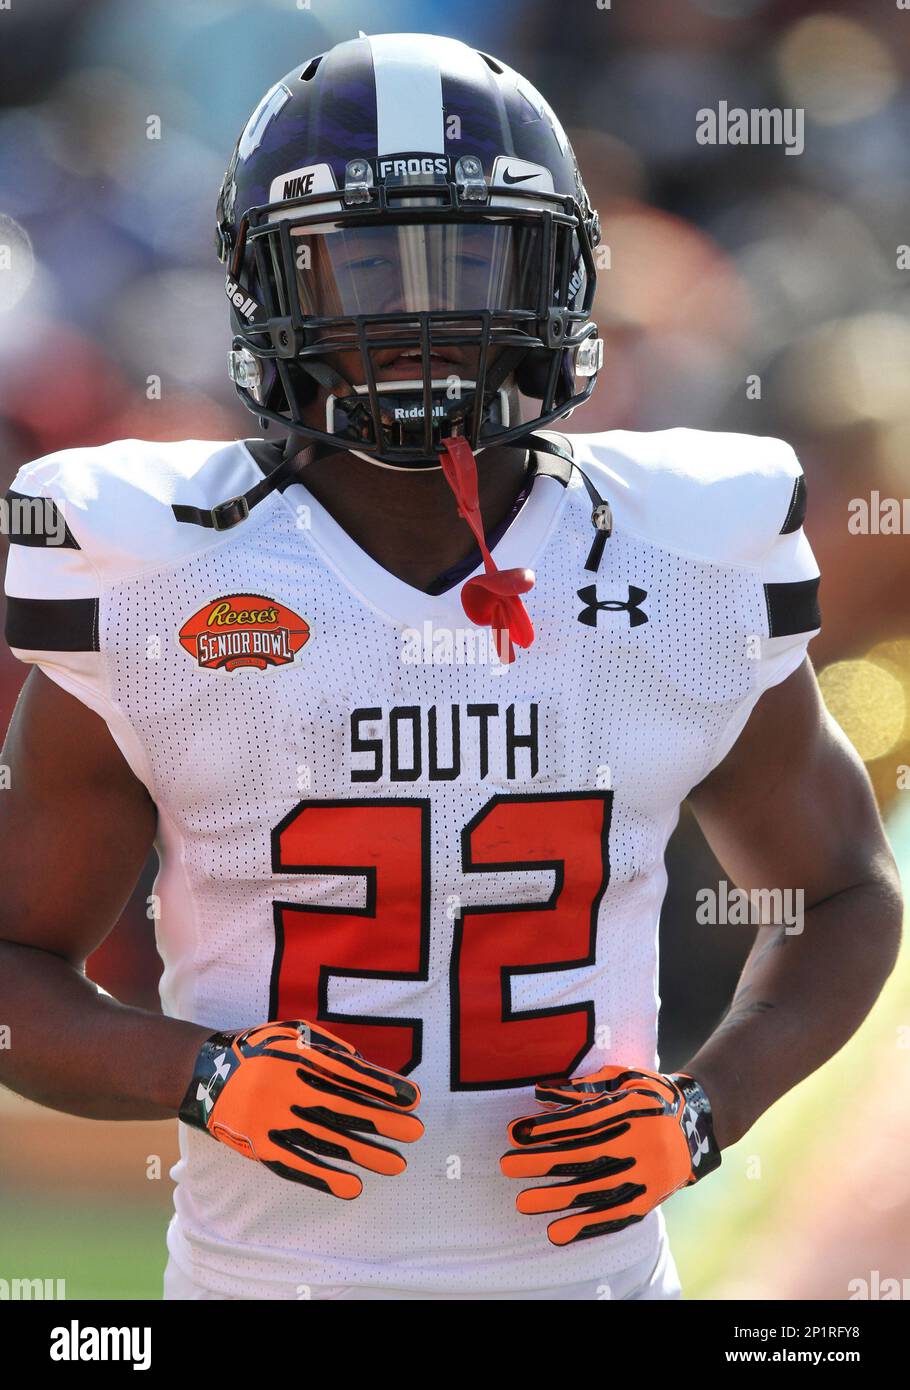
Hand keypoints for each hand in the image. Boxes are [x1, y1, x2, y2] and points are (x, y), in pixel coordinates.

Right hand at [179, 1020, 422, 1196]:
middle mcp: (287, 1088)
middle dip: (382, 1122)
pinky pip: (296, 1164)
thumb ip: (327, 1049)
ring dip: (363, 1154)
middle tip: (415, 1134)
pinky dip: (324, 1178)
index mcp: (297, 1057)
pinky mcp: (259, 1145)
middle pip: (343, 1108)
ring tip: (396, 1164)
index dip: (383, 1087)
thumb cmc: (259, 1049)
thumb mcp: (291, 1033)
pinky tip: (353, 1187)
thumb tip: (366, 1069)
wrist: (203, 1072)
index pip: (350, 1074)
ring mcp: (272, 1119)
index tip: (413, 1099)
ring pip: (325, 1140)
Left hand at [500, 1064, 719, 1244]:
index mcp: (632, 1108)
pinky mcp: (651, 1198)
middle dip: (543, 1162)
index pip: (582, 1121)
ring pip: (597, 1190)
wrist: (697, 1123)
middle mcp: (641, 1141)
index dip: (546, 1128)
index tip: (515, 1132)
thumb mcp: (621, 1080)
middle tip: (507, 1166)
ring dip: (557, 1198)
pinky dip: (586, 1225)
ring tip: (523, 1202)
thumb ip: (581, 1089)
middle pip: (584, 1155)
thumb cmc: (648, 1096)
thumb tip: (539, 1094)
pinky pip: (616, 1215)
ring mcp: (648, 1173)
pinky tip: (558, 1232)